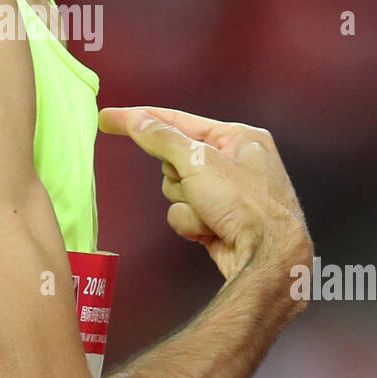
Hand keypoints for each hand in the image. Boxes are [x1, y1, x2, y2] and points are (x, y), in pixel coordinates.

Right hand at [98, 105, 312, 284]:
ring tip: (211, 212)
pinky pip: (185, 214)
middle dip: (179, 178)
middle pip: (174, 159)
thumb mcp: (199, 162)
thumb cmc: (248, 205)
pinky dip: (192, 223)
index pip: (178, 120)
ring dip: (186, 204)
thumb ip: (162, 139)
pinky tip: (212, 230)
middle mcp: (236, 162)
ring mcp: (228, 194)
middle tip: (197, 186)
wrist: (267, 258)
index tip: (108, 119)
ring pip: (177, 190)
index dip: (140, 119)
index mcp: (239, 137)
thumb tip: (137, 121)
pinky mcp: (219, 220)